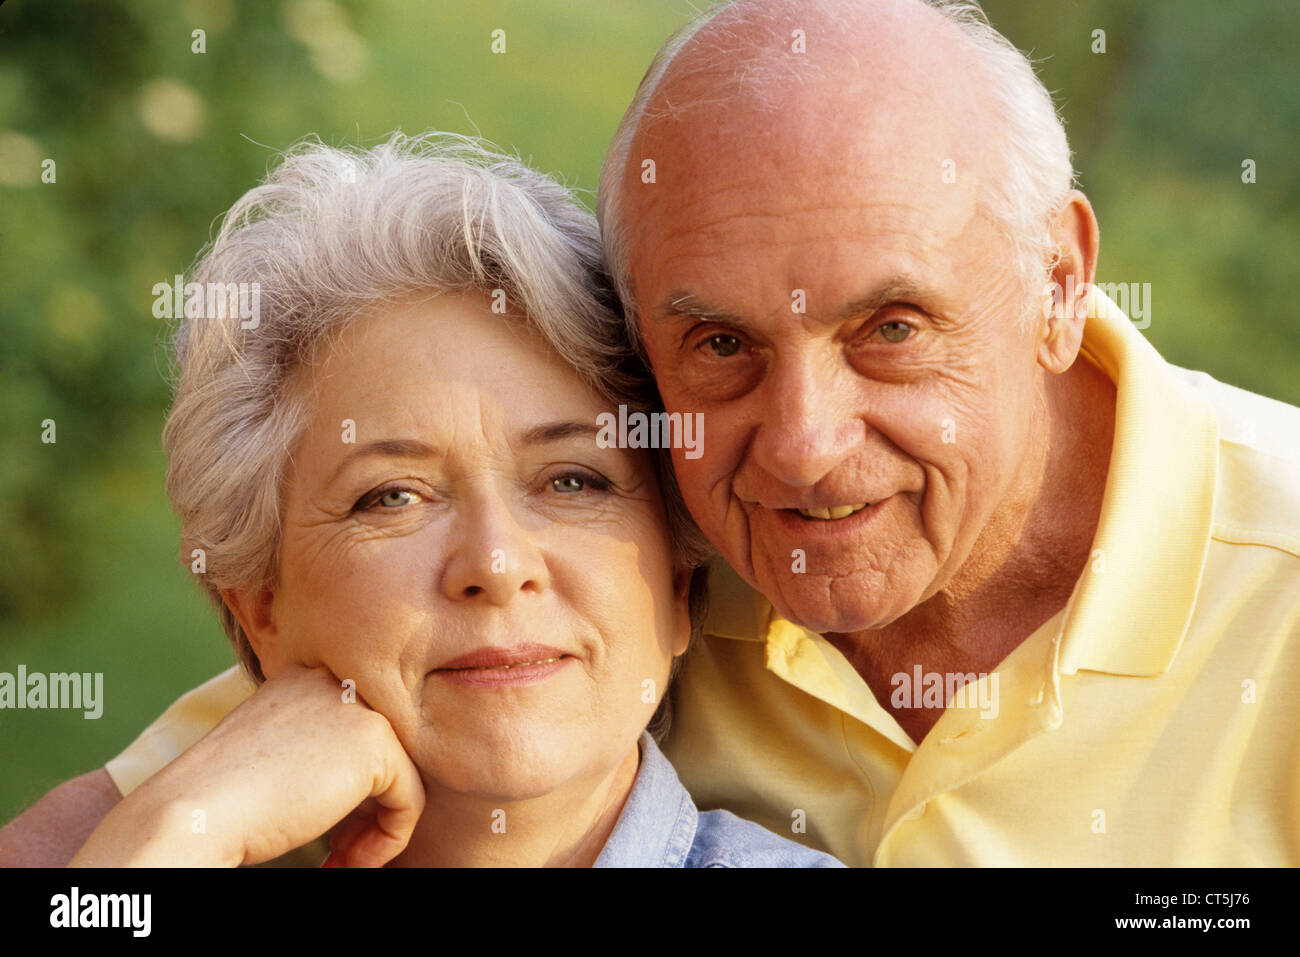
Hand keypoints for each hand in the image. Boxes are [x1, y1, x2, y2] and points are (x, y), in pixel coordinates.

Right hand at [69, 665, 424, 867]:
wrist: (195, 812)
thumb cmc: (224, 797)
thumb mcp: (278, 753)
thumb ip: (321, 747)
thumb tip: (369, 776)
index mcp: (305, 678)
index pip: (355, 733)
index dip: (349, 788)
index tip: (328, 830)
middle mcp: (335, 680)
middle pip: (381, 752)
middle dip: (366, 809)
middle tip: (340, 851)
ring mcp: (358, 706)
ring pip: (400, 776)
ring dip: (377, 828)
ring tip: (343, 860)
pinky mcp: (375, 741)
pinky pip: (409, 799)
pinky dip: (388, 839)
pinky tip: (347, 861)